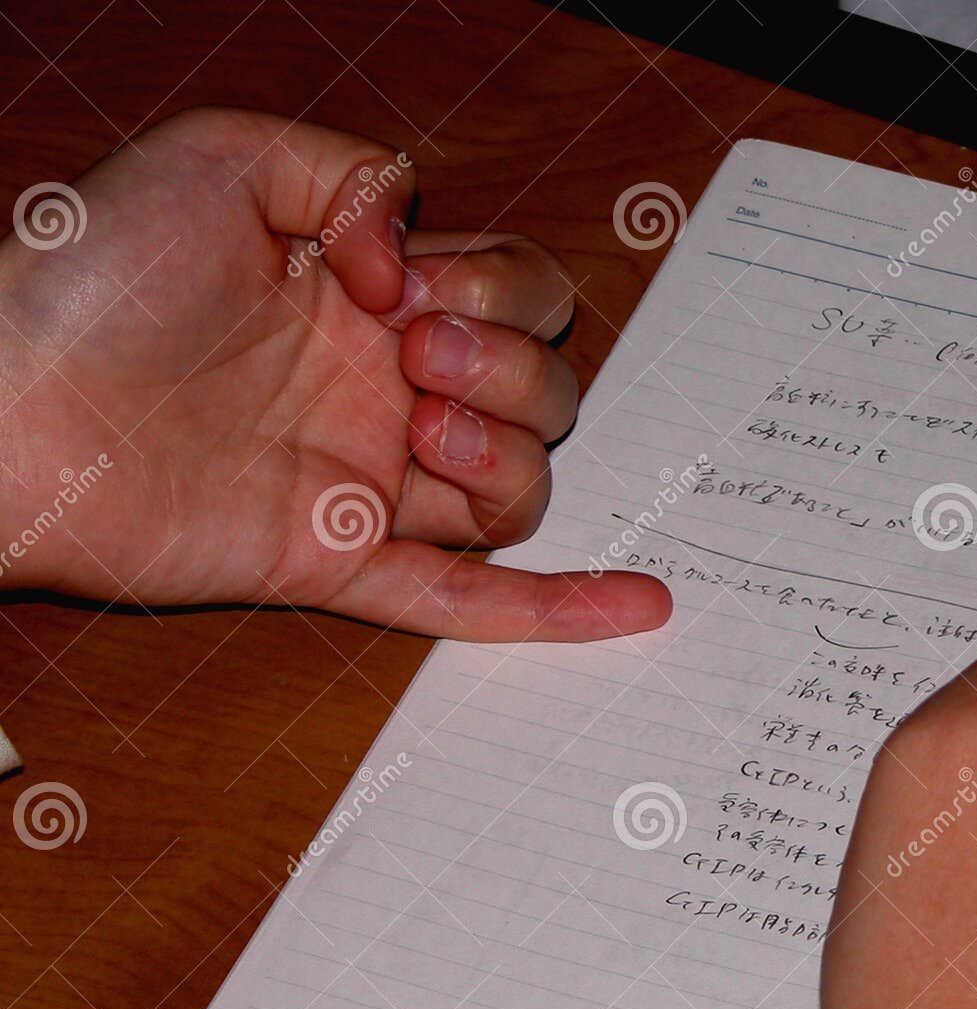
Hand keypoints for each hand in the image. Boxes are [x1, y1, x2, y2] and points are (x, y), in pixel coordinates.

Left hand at [0, 106, 669, 639]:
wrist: (1, 404)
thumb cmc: (88, 274)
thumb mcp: (223, 156)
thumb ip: (352, 171)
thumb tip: (409, 261)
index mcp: (376, 299)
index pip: (518, 295)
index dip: (497, 288)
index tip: (400, 281)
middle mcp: (387, 391)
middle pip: (545, 392)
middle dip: (510, 364)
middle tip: (412, 352)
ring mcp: (370, 482)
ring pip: (520, 489)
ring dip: (512, 451)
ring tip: (423, 427)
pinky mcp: (338, 560)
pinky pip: (462, 597)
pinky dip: (551, 609)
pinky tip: (637, 605)